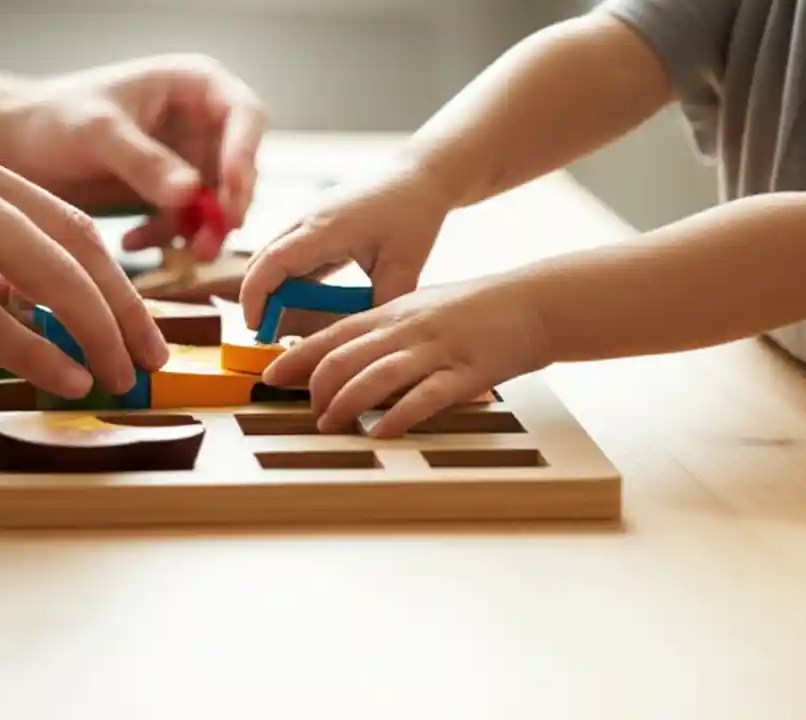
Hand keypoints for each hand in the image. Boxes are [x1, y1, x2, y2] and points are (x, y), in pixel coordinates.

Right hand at [0, 149, 167, 397]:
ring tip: (121, 377)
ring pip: (44, 271)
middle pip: (75, 248)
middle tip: (152, 360)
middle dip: (125, 311)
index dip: (121, 285)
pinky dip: (35, 349)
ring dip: (95, 330)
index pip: (73, 230)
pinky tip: (67, 377)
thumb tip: (30, 309)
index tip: (146, 332)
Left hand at [3, 54, 266, 258]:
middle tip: (212, 241)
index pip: (244, 115)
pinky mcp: (169, 192)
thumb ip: (143, 161)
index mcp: (193, 84)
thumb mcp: (98, 133)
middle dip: (228, 206)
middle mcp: (198, 120)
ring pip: (218, 201)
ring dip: (205, 231)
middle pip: (239, 165)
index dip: (245, 155)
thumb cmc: (53, 118)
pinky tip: (129, 243)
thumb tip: (191, 193)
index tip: (230, 195)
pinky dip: (165, 238)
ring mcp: (187, 158)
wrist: (17, 146)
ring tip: (186, 255)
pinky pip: (185, 222)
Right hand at [238, 163, 451, 329]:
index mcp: (326, 228)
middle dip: (257, 298)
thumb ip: (381, 304)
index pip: (273, 262)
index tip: (255, 326)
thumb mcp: (404, 266)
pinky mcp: (316, 223)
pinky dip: (288, 279)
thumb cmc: (414, 214)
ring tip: (282, 324)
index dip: (256, 296)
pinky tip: (303, 303)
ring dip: (272, 289)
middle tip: (265, 334)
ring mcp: (309, 220)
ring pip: (273, 257)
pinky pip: (290, 254)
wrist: (419, 176)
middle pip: (263, 260)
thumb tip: (361, 338)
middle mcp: (309, 221)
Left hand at [260, 278, 550, 437]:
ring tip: (329, 426)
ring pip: (376, 376)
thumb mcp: (422, 310)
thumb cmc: (476, 310)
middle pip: (344, 357)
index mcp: (394, 312)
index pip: (333, 334)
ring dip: (345, 404)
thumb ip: (385, 332)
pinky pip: (426, 395)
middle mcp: (407, 328)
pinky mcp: (467, 372)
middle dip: (316, 388)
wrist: (534, 302)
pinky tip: (380, 432)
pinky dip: (398, 415)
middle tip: (308, 415)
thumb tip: (348, 358)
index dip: (297, 358)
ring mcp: (436, 349)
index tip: (270, 378)